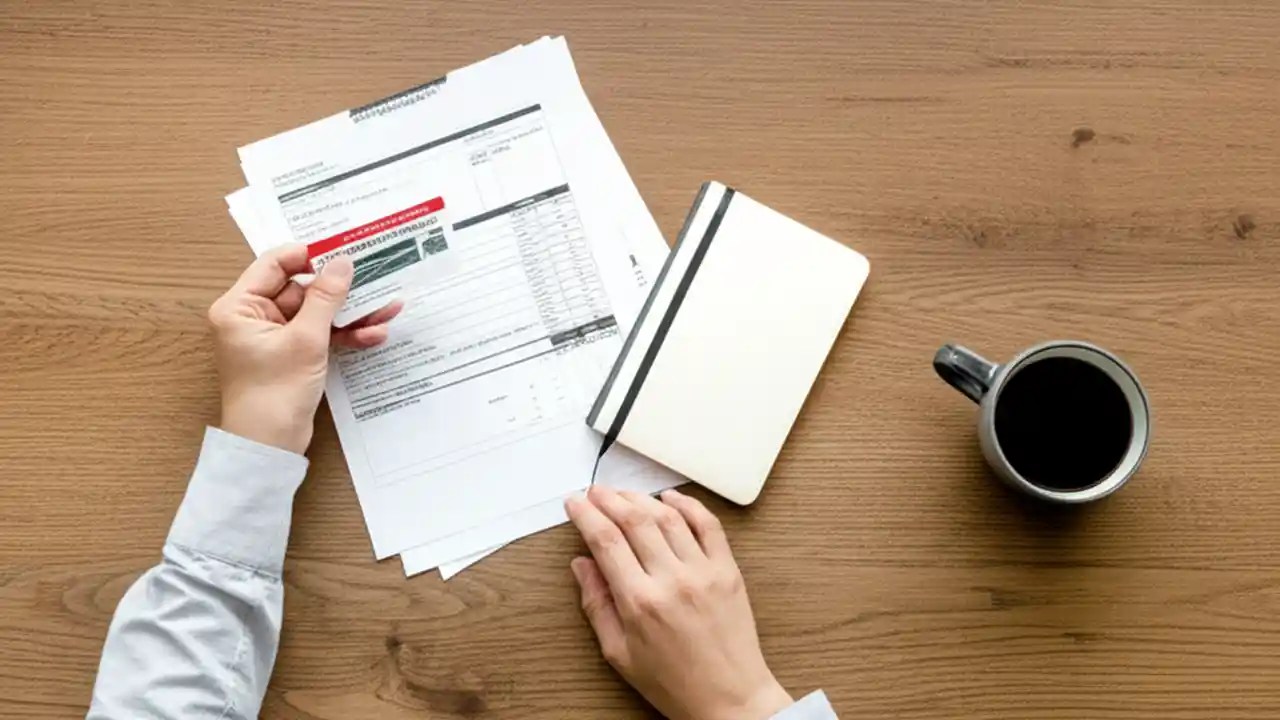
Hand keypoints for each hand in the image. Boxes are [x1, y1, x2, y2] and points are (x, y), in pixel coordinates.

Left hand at [207, 245, 403, 453]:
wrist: (269, 446)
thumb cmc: (273, 394)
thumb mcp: (306, 339)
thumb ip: (326, 297)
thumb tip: (342, 262)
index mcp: (239, 306)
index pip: (275, 264)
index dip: (309, 256)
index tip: (343, 250)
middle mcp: (253, 317)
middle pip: (302, 289)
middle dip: (341, 289)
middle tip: (374, 277)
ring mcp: (275, 337)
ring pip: (317, 313)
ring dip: (350, 313)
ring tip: (387, 308)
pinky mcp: (293, 354)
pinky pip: (322, 334)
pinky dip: (345, 334)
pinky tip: (375, 334)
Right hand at [566, 486, 792, 719]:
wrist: (729, 698)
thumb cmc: (674, 683)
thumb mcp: (619, 653)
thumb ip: (596, 605)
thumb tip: (581, 565)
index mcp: (640, 603)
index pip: (605, 541)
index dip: (586, 515)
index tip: (575, 503)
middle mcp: (672, 581)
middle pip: (634, 521)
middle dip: (609, 499)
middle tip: (595, 492)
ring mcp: (703, 572)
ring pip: (668, 517)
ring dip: (642, 498)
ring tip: (624, 494)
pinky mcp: (727, 571)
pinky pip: (708, 525)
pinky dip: (688, 505)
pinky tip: (670, 498)